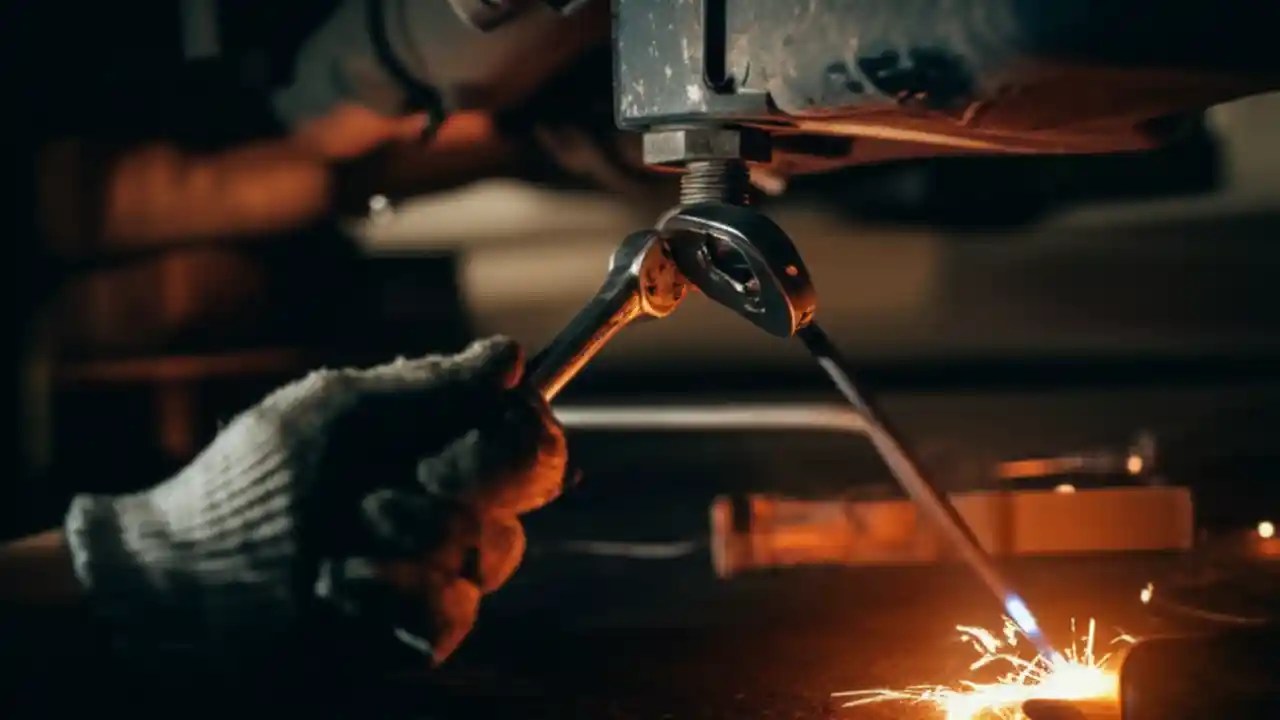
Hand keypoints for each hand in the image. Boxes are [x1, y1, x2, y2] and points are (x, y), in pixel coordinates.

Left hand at [63, 337, 565, 669]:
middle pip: (527, 485)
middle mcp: (451, 505)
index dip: (527, 420)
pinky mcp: (418, 632)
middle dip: (461, 474)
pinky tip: (336, 587)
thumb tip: (510, 355)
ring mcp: (438, 571)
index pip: (526, 431)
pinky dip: (389, 595)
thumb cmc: (256, 478)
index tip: (508, 408)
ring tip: (338, 537)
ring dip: (406, 535)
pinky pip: (452, 611)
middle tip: (396, 476)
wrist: (190, 576)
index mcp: (438, 446)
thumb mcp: (338, 412)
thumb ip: (426, 385)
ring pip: (489, 550)